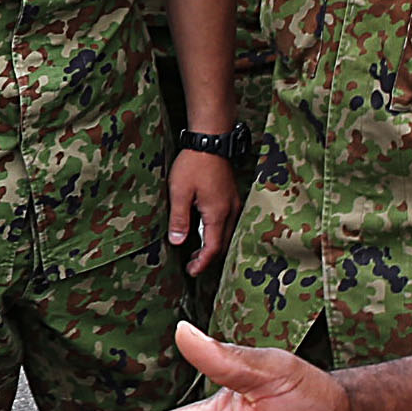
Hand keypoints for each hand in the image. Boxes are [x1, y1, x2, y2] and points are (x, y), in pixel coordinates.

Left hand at [167, 150, 239, 277]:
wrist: (211, 139)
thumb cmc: (194, 163)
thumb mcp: (180, 192)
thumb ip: (179, 219)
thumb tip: (178, 242)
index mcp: (218, 214)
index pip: (212, 248)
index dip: (202, 263)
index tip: (191, 271)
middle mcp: (230, 211)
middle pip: (223, 244)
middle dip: (208, 258)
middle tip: (192, 265)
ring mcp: (233, 203)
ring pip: (227, 234)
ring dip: (213, 246)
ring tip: (196, 252)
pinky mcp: (232, 196)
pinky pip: (228, 223)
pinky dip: (217, 233)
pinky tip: (205, 231)